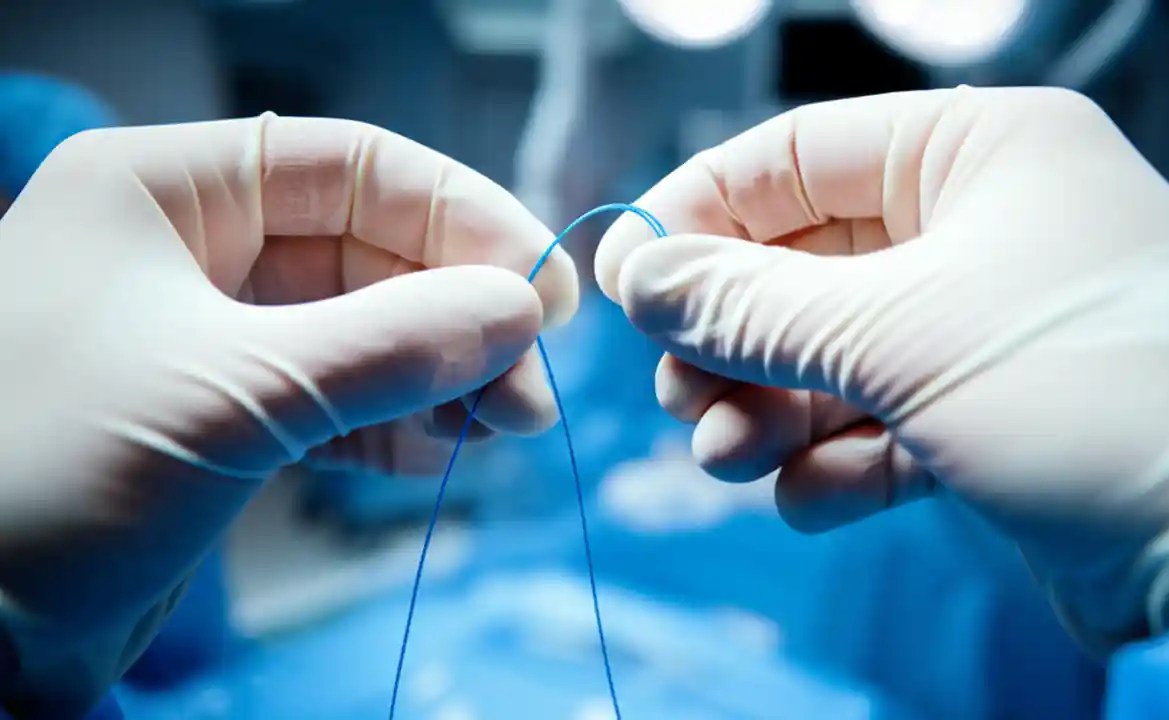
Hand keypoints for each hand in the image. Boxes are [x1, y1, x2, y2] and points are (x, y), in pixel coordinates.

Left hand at [0, 114, 576, 715]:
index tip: (546, 288)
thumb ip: (392, 345)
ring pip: (366, 331)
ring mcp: (213, 336)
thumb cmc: (52, 475)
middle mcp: (193, 249)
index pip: (355, 167)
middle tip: (529, 390)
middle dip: (458, 319)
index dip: (463, 217)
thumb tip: (520, 312)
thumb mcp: (237, 392)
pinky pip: (340, 398)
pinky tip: (437, 453)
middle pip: (373, 255)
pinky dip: (397, 423)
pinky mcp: (226, 417)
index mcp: (169, 190)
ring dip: (441, 376)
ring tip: (503, 427)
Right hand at [595, 87, 1168, 654]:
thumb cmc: (1095, 394)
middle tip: (686, 397)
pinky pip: (875, 426)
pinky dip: (835, 466)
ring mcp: (981, 328)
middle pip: (801, 266)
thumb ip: (753, 305)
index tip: (628, 284)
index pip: (795, 157)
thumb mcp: (899, 335)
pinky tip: (820, 498)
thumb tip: (640, 275)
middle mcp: (978, 229)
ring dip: (768, 410)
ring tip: (733, 457)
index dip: (700, 215)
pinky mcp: (986, 419)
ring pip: (829, 354)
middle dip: (733, 337)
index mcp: (975, 154)